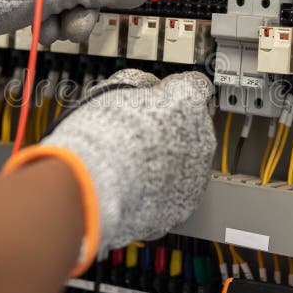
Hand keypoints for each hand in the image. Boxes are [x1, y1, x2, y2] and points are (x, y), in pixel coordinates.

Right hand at [7, 69, 215, 257]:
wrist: (90, 185)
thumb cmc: (97, 137)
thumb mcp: (115, 92)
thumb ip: (140, 88)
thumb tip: (144, 88)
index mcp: (186, 100)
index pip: (195, 86)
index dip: (174, 92)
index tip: (162, 98)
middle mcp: (201, 135)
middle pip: (193, 127)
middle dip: (170, 131)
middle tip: (139, 137)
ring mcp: (197, 174)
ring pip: (187, 163)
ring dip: (166, 164)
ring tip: (132, 168)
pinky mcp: (184, 206)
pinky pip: (177, 195)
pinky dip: (161, 193)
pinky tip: (135, 190)